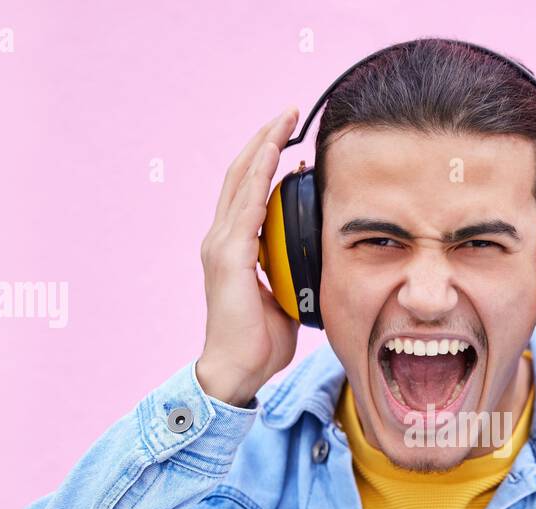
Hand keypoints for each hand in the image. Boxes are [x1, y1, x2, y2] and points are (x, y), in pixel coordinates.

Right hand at [196, 105, 303, 406]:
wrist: (236, 370)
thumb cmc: (260, 341)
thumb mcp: (284, 293)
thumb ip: (291, 267)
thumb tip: (314, 252)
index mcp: (233, 247)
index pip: (249, 190)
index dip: (266, 158)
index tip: (290, 134)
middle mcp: (221, 238)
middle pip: (241, 174)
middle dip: (266, 139)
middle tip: (290, 111)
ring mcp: (221, 245)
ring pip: (242, 180)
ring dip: (264, 146)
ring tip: (285, 119)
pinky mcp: (228, 257)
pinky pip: (247, 205)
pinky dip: (260, 175)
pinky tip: (275, 153)